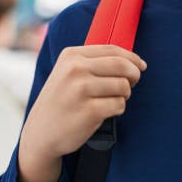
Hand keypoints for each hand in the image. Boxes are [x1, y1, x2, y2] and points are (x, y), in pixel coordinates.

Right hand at [20, 44, 146, 161]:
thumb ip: (93, 62)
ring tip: (111, 100)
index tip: (141, 65)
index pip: (112, 49)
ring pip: (123, 86)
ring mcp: (81, 90)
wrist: (41, 132)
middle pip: (122, 65)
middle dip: (134, 75)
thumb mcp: (67, 72)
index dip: (132, 57)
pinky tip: (104, 112)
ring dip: (124, 95)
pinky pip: (119, 105)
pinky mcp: (89, 111)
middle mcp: (75, 69)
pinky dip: (117, 109)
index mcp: (71, 56)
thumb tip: (133, 60)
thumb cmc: (61, 100)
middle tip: (132, 84)